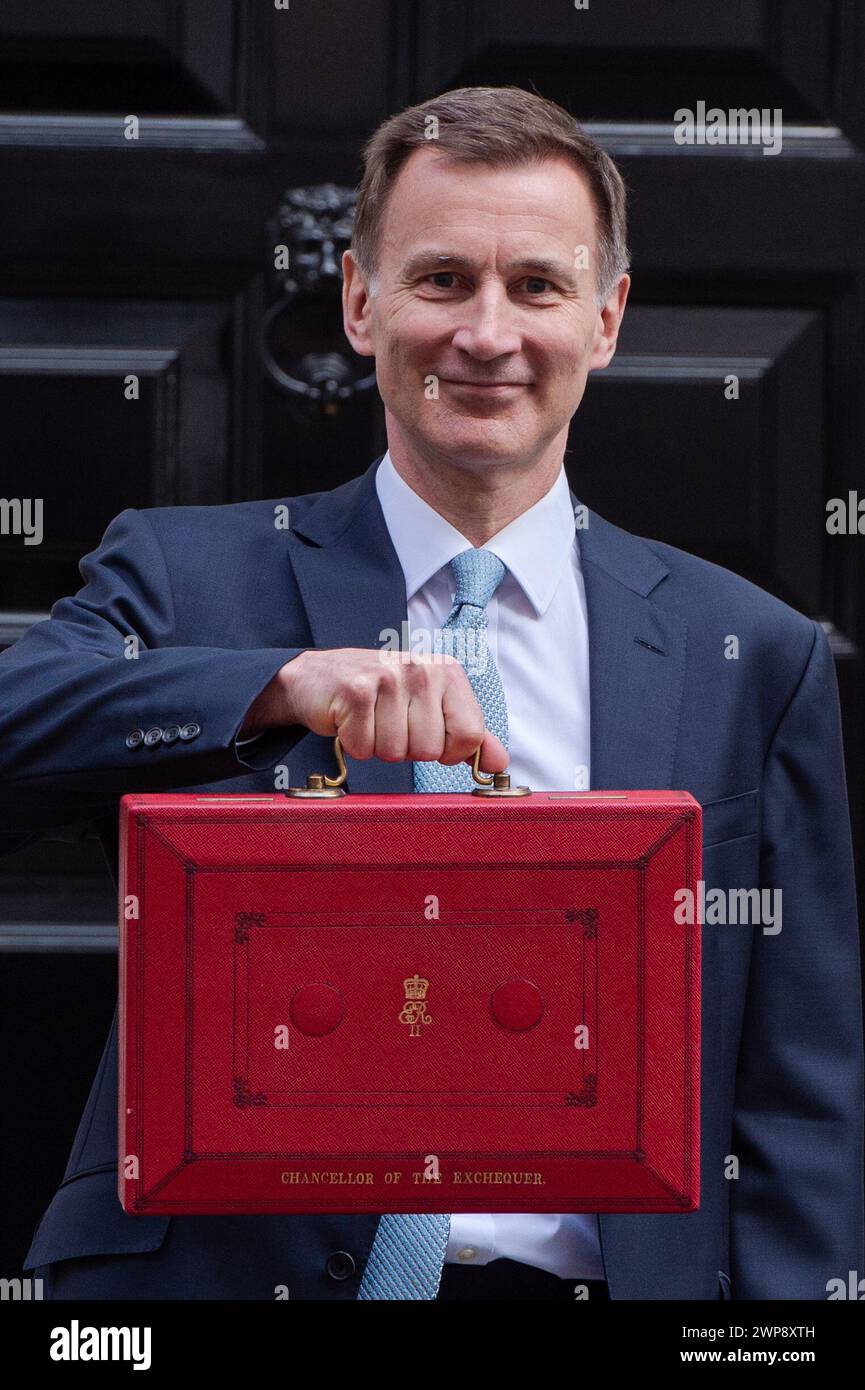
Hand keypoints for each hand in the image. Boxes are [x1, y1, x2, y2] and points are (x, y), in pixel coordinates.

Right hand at [240, 648, 507, 771]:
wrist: (319, 678)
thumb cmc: (380, 696)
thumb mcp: (430, 707)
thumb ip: (468, 734)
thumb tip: (499, 762)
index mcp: (447, 672)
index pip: (470, 735)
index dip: (448, 750)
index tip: (427, 735)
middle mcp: (421, 669)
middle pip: (430, 749)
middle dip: (407, 749)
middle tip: (389, 723)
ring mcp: (387, 677)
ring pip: (396, 752)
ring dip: (378, 747)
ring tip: (370, 721)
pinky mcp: (355, 691)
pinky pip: (364, 747)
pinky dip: (354, 744)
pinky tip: (350, 720)